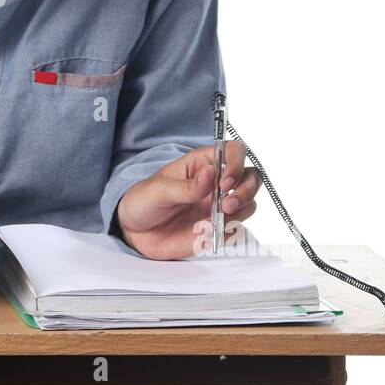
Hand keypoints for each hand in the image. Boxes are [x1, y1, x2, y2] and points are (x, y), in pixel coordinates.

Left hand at [114, 141, 260, 259]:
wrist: (134, 233)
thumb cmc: (143, 202)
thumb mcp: (157, 191)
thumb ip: (185, 186)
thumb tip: (211, 174)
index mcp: (201, 165)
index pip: (232, 151)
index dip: (236, 162)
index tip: (226, 181)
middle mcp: (215, 184)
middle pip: (250, 177)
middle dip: (246, 189)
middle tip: (226, 204)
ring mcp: (218, 206)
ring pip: (248, 202)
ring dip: (241, 209)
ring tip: (217, 218)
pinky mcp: (217, 228)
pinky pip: (237, 228)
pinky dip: (230, 230)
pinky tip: (209, 232)